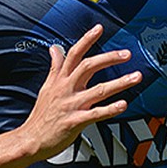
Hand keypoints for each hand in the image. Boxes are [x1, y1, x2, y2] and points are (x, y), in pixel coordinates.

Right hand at [20, 24, 141, 158]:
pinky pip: (96, 113)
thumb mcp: (46, 86)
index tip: (99, 28)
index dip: (86, 40)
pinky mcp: (75, 121)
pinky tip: (123, 105)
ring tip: (136, 77)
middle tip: (126, 54)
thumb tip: (55, 48)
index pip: (74, 54)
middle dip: (109, 58)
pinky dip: (110, 109)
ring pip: (98, 90)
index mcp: (60, 80)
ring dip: (119, 83)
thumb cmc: (41, 115)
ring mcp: (71, 105)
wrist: (30, 139)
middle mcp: (66, 89)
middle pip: (88, 66)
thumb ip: (55, 67)